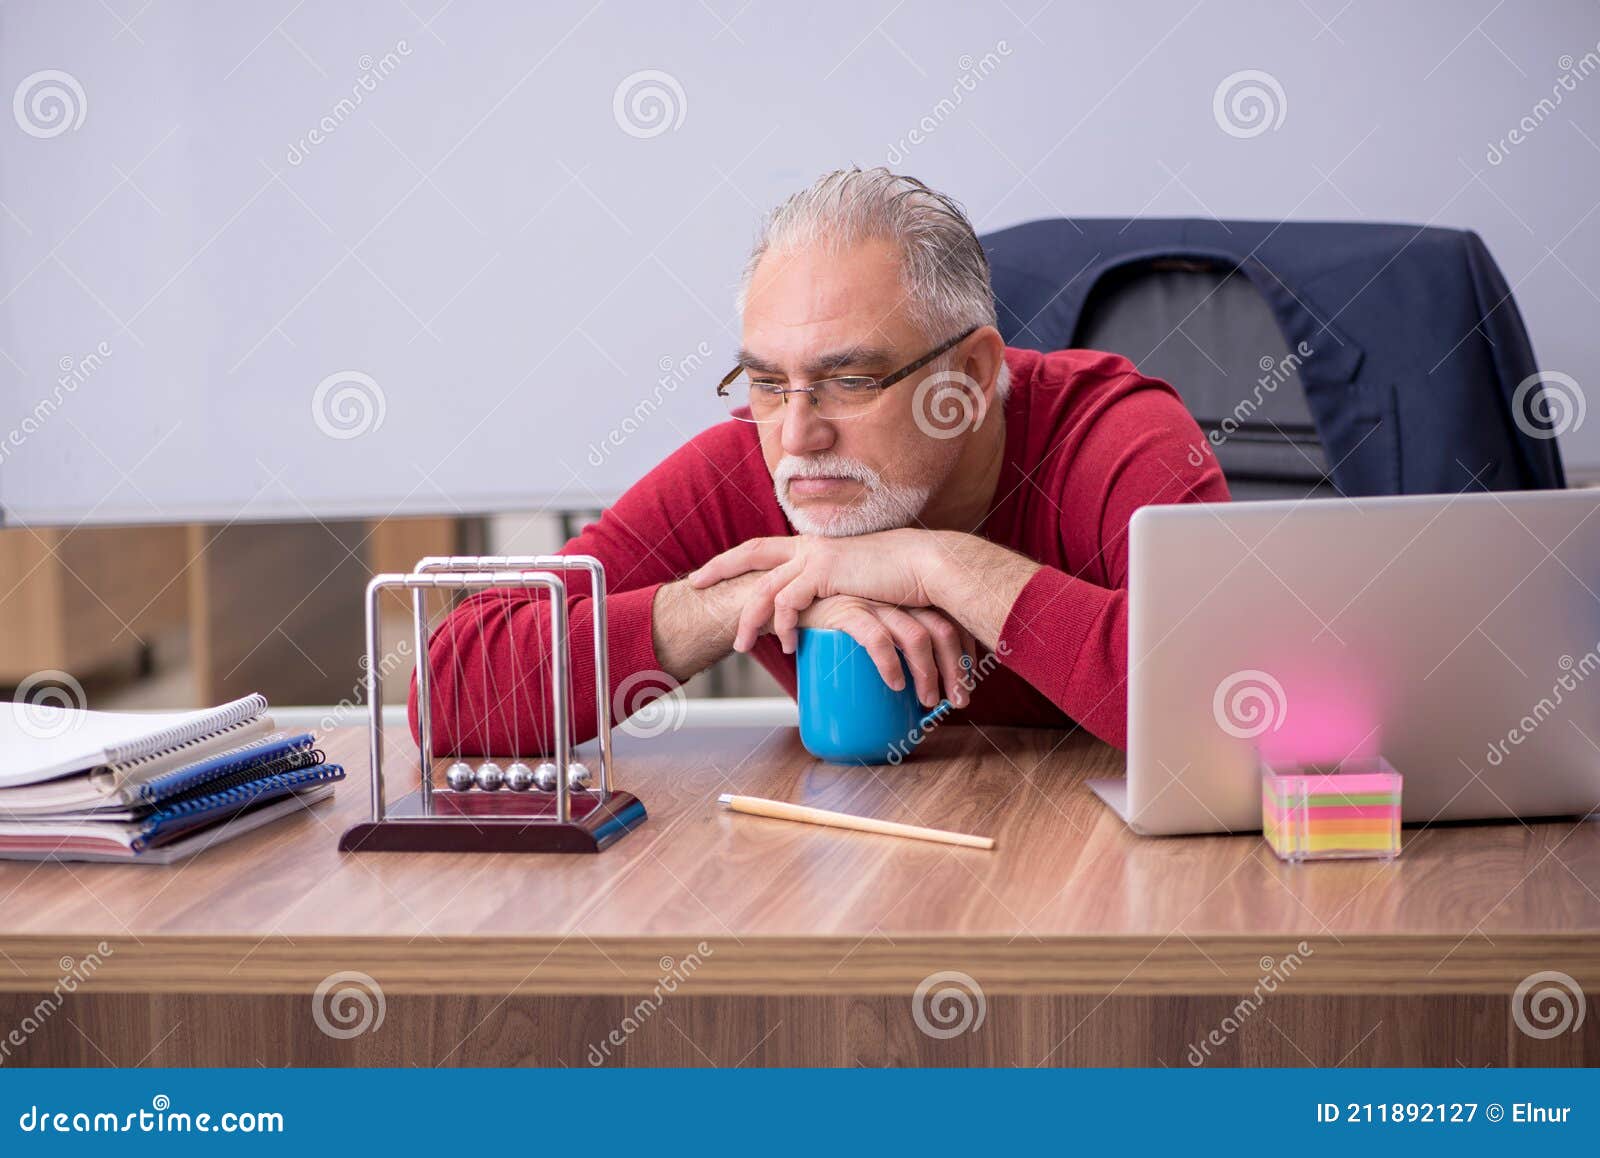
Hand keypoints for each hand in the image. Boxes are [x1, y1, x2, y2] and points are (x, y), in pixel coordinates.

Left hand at [688, 530, 937, 652]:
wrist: (928, 566)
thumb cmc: (903, 580)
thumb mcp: (863, 584)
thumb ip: (843, 592)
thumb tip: (834, 611)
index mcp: (816, 546)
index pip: (766, 548)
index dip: (737, 558)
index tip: (712, 569)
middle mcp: (811, 546)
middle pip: (751, 552)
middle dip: (719, 567)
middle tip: (694, 583)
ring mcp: (815, 556)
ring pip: (764, 586)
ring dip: (747, 617)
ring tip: (741, 645)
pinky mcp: (824, 572)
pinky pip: (787, 602)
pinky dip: (780, 626)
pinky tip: (784, 645)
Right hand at [797, 596, 975, 708]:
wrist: (782, 598)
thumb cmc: (829, 620)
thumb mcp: (867, 625)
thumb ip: (889, 643)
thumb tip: (910, 693)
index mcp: (907, 596)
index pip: (951, 619)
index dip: (966, 651)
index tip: (969, 681)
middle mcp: (896, 595)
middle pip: (942, 630)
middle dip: (956, 670)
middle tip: (957, 702)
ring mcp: (874, 602)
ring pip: (916, 637)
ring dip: (929, 673)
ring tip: (928, 701)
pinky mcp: (848, 610)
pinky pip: (878, 639)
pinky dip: (891, 665)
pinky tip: (896, 685)